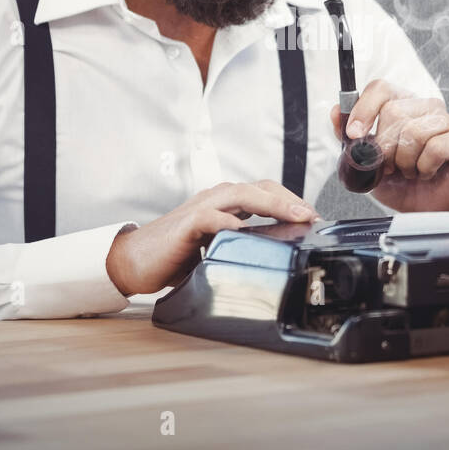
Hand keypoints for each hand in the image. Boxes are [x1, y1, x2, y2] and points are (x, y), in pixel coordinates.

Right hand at [106, 180, 318, 295]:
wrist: (134, 262)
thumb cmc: (175, 256)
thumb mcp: (217, 249)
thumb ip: (241, 244)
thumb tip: (275, 254)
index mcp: (225, 204)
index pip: (265, 192)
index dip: (291, 201)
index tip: (314, 218)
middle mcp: (215, 200)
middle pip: (259, 187)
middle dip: (289, 199)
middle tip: (312, 216)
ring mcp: (201, 208)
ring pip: (240, 194)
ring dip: (270, 202)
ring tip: (294, 215)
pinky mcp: (186, 224)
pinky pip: (209, 218)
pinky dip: (226, 222)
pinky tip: (241, 229)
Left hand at [329, 78, 448, 212]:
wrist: (428, 211)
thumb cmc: (403, 185)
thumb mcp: (367, 164)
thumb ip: (350, 138)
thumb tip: (335, 111)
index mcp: (403, 106)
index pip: (381, 88)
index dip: (364, 108)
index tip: (355, 134)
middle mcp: (426, 107)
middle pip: (394, 111)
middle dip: (386, 149)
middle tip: (392, 166)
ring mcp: (448, 120)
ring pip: (414, 131)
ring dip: (406, 162)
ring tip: (411, 171)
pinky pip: (436, 147)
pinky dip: (425, 167)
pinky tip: (427, 173)